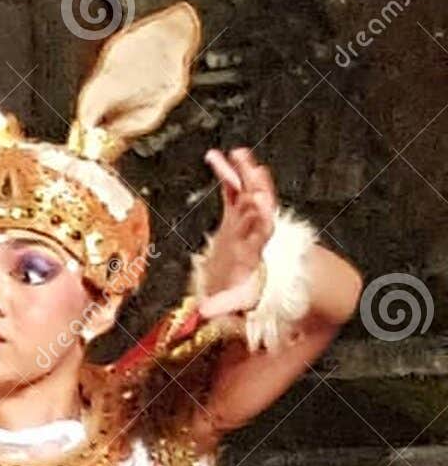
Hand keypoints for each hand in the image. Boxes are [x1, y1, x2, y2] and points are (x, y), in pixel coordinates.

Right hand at [195, 147, 277, 319]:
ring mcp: (246, 218)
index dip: (259, 215)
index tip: (258, 200)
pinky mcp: (236, 212)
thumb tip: (205, 314)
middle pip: (259, 205)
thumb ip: (221, 306)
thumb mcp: (233, 301)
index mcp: (255, 249)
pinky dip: (226, 173)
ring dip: (245, 172)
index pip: (261, 230)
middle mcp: (254, 229)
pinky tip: (214, 156)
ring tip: (237, 152)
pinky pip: (232, 189)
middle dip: (257, 186)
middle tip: (253, 168)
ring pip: (248, 190)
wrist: (246, 282)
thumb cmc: (240, 291)